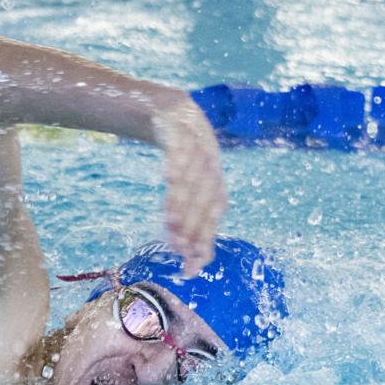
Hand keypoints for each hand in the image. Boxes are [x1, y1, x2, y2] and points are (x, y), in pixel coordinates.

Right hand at [152, 96, 227, 276]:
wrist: (175, 115)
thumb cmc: (182, 163)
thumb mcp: (187, 196)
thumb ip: (190, 228)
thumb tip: (191, 269)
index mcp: (216, 185)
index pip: (214, 215)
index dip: (204, 239)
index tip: (191, 264)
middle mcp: (212, 167)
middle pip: (205, 198)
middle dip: (192, 224)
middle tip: (177, 247)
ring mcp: (199, 146)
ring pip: (193, 175)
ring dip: (183, 198)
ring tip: (170, 221)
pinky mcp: (181, 129)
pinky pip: (180, 146)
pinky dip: (177, 160)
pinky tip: (168, 176)